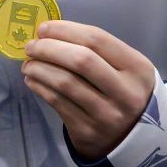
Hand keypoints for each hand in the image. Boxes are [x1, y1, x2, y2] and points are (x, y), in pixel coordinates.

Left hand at [22, 20, 158, 161]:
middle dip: (48, 49)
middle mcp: (125, 92)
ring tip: (29, 64)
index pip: (97, 40)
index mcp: (137, 68)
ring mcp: (106, 114)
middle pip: (80, 60)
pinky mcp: (87, 130)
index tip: (44, 28)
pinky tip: (32, 80)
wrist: (132, 138)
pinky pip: (56, 102)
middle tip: (31, 46)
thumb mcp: (125, 69)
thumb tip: (50, 34)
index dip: (65, 30)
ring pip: (64, 82)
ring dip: (39, 68)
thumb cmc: (122, 92)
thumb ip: (96, 51)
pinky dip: (39, 86)